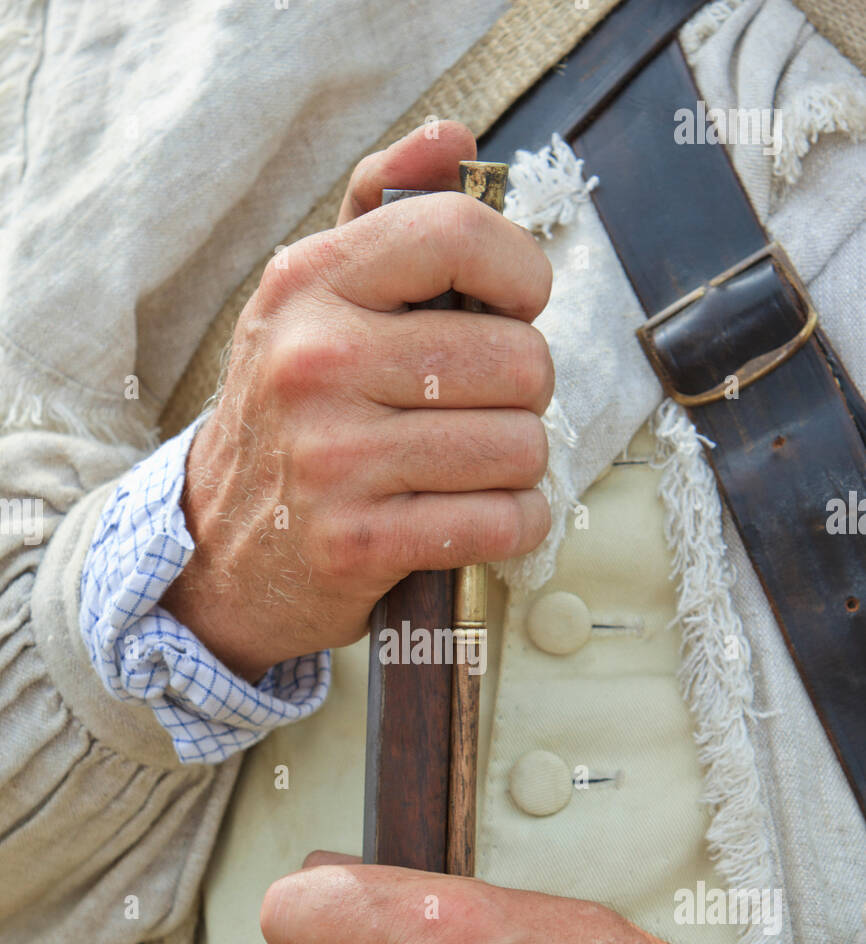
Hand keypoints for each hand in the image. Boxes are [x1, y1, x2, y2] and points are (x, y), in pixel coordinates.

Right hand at [162, 122, 552, 681]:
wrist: (222, 550)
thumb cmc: (292, 417)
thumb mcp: (312, 301)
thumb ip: (384, 212)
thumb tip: (453, 137)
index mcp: (309, 285)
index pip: (458, 234)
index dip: (521, 272)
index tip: (515, 307)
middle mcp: (315, 362)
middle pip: (518, 359)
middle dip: (524, 392)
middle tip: (481, 407)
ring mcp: (333, 458)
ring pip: (520, 446)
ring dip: (519, 465)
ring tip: (472, 465)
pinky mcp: (359, 543)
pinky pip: (503, 522)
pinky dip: (515, 524)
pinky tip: (480, 516)